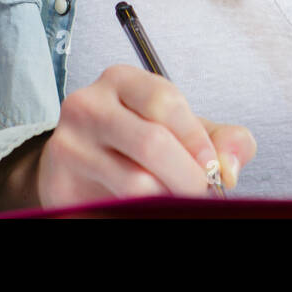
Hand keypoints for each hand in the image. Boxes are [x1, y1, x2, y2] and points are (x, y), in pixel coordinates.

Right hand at [35, 64, 256, 208]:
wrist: (79, 162)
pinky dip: (140, 211)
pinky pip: (113, 206)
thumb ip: (219, 138)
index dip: (197, 139)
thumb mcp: (180, 127)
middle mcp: (87, 105)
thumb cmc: (136, 138)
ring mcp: (68, 145)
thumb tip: (230, 167)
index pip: (165, 100)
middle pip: (151, 142)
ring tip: (173, 199)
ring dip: (167, 198)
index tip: (213, 167)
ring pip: (135, 182)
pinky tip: (147, 206)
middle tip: (201, 192)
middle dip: (188, 176)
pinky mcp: (61, 185)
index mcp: (120, 80)